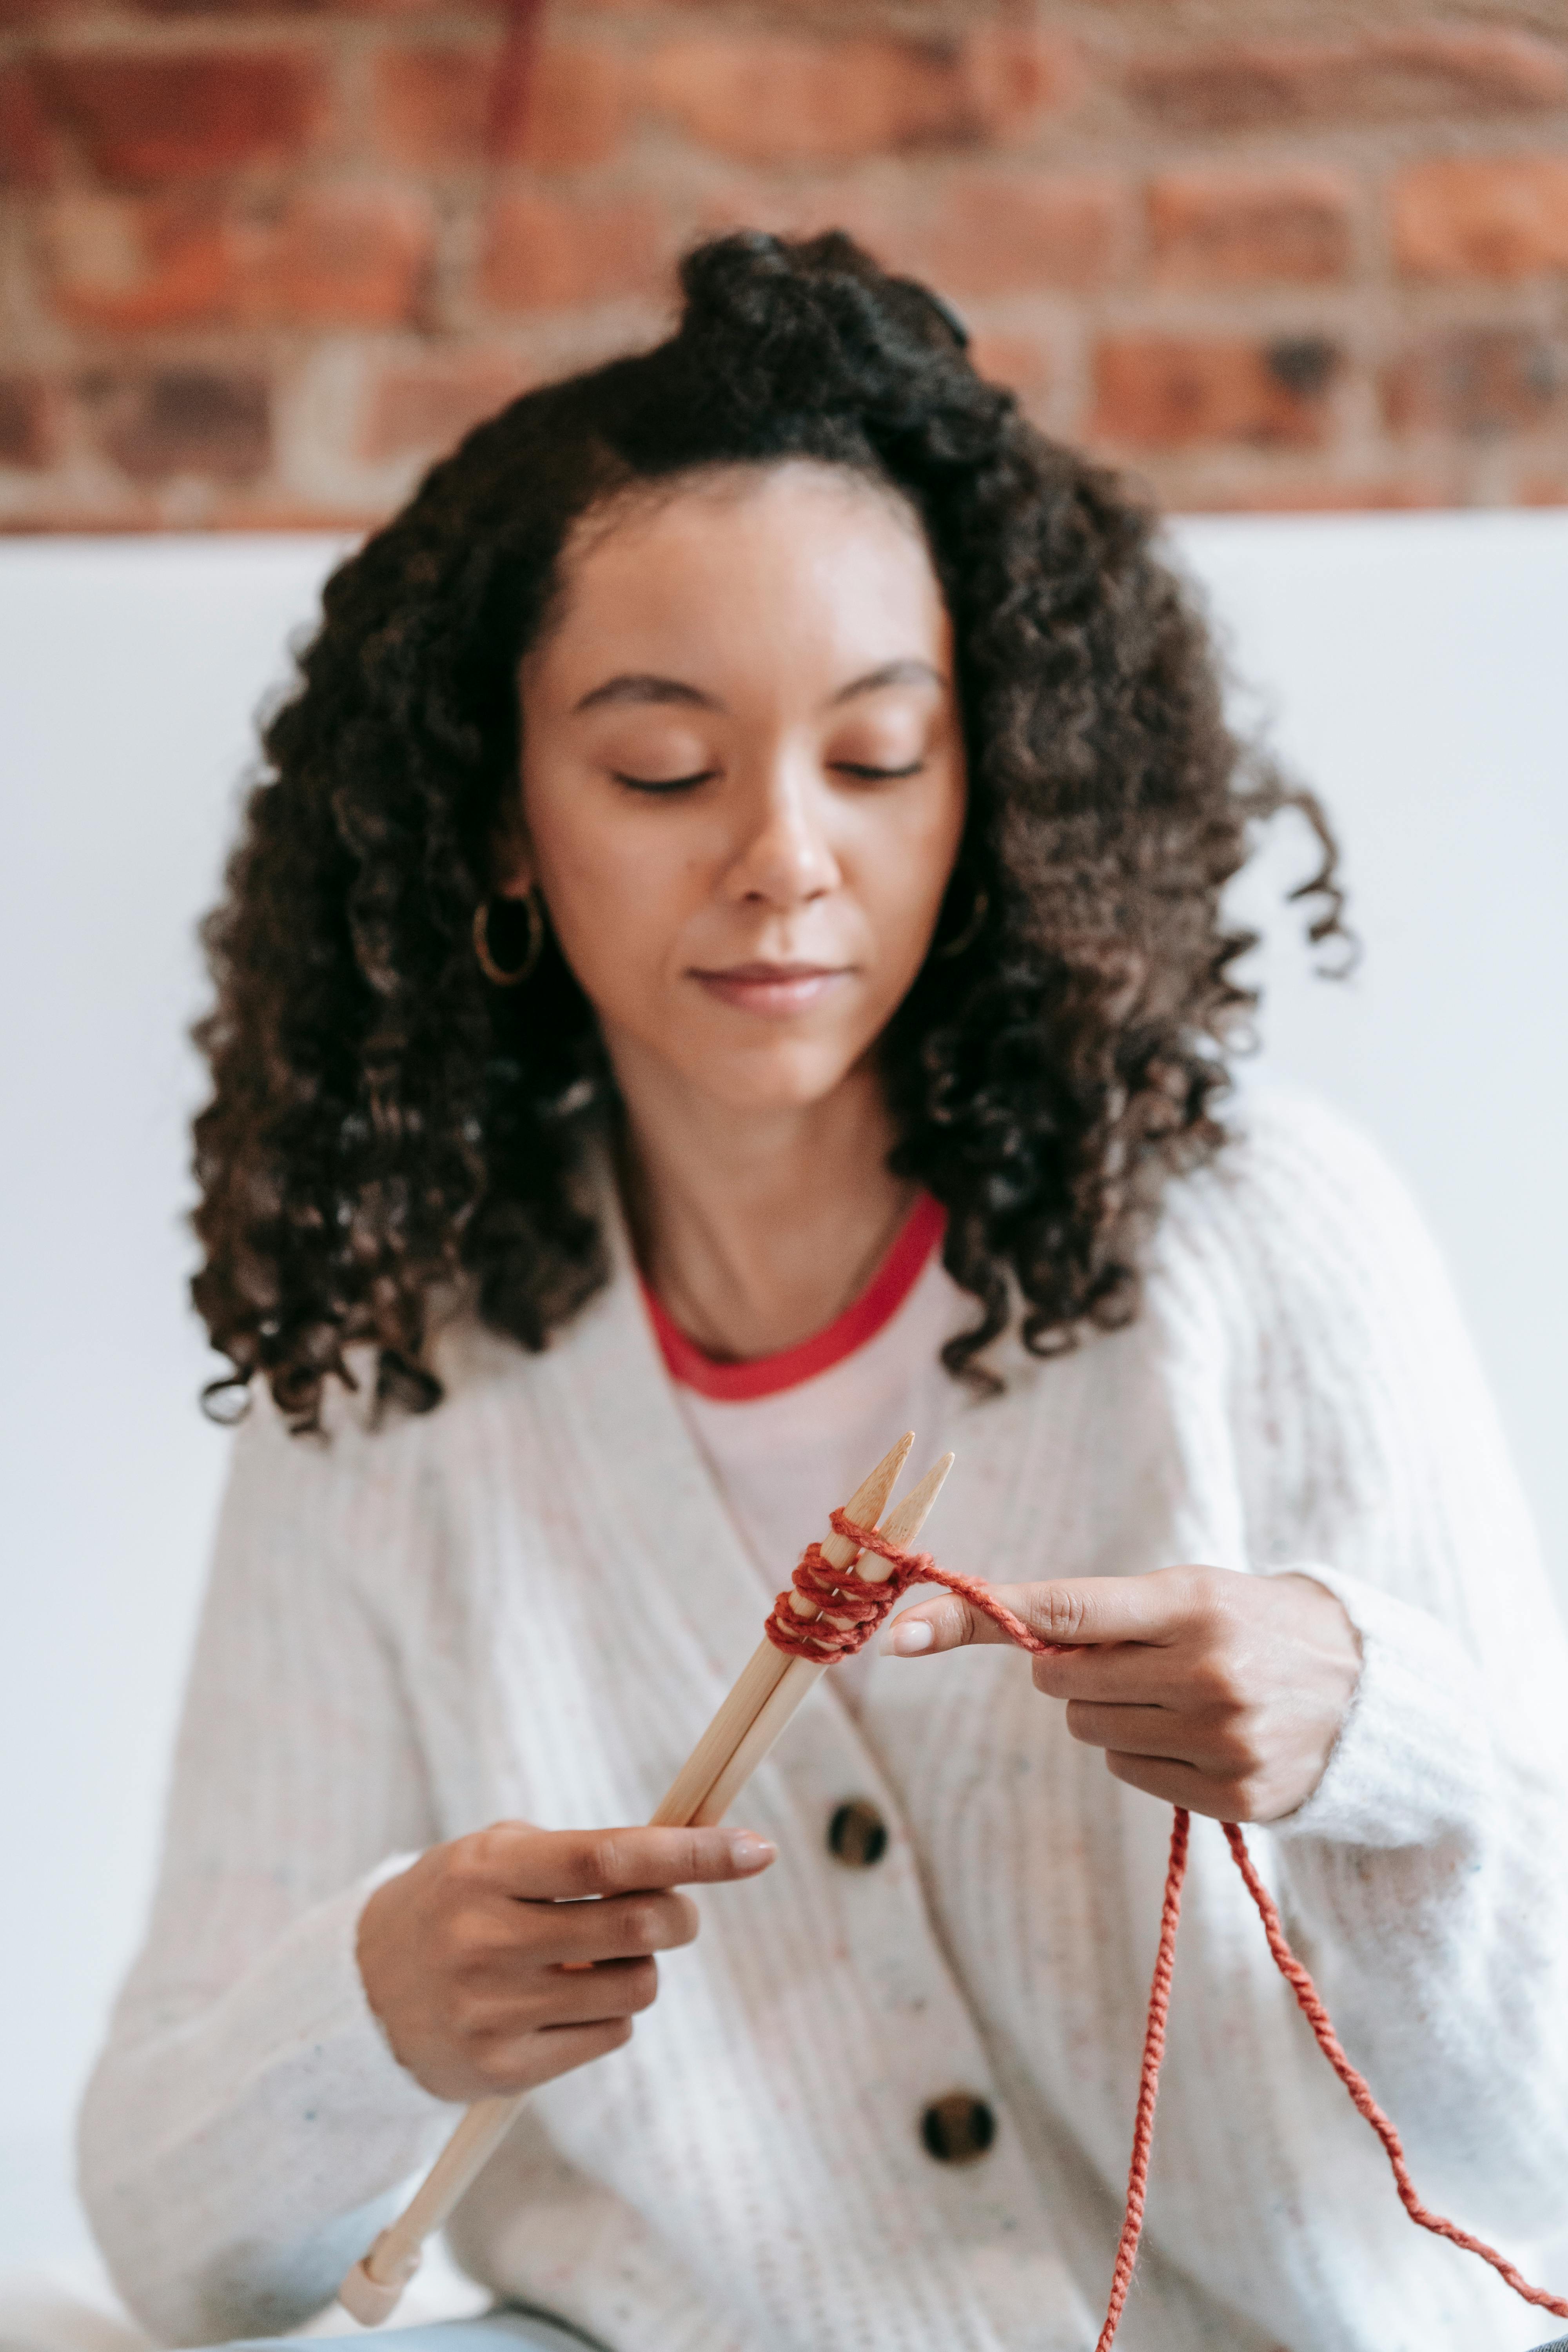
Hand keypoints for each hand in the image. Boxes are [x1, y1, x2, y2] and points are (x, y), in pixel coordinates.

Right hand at [357, 1821, 775, 2101]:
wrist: (365, 1993)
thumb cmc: (459, 1903)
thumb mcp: (501, 1855)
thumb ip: (588, 1853)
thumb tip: (694, 1854)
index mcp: (487, 1870)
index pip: (610, 1858)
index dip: (691, 1854)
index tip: (756, 1849)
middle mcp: (485, 1941)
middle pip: (636, 1928)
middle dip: (680, 1915)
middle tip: (678, 1910)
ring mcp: (493, 2013)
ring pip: (634, 1988)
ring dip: (641, 1967)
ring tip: (596, 1957)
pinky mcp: (504, 2071)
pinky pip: (610, 2036)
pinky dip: (610, 2013)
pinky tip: (567, 1998)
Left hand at [884, 1567, 1360, 1823]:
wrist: (1369, 1691)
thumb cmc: (1251, 1625)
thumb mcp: (1187, 1591)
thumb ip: (1095, 1611)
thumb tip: (989, 1623)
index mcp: (1191, 1604)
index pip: (1060, 1610)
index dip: (974, 1617)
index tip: (901, 1634)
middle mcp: (1205, 1673)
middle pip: (1060, 1681)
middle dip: (1076, 1670)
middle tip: (1137, 1658)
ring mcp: (1221, 1741)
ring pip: (1089, 1733)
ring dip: (1113, 1713)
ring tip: (1181, 1695)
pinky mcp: (1232, 1797)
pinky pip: (1130, 1774)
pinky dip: (1148, 1755)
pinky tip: (1201, 1735)